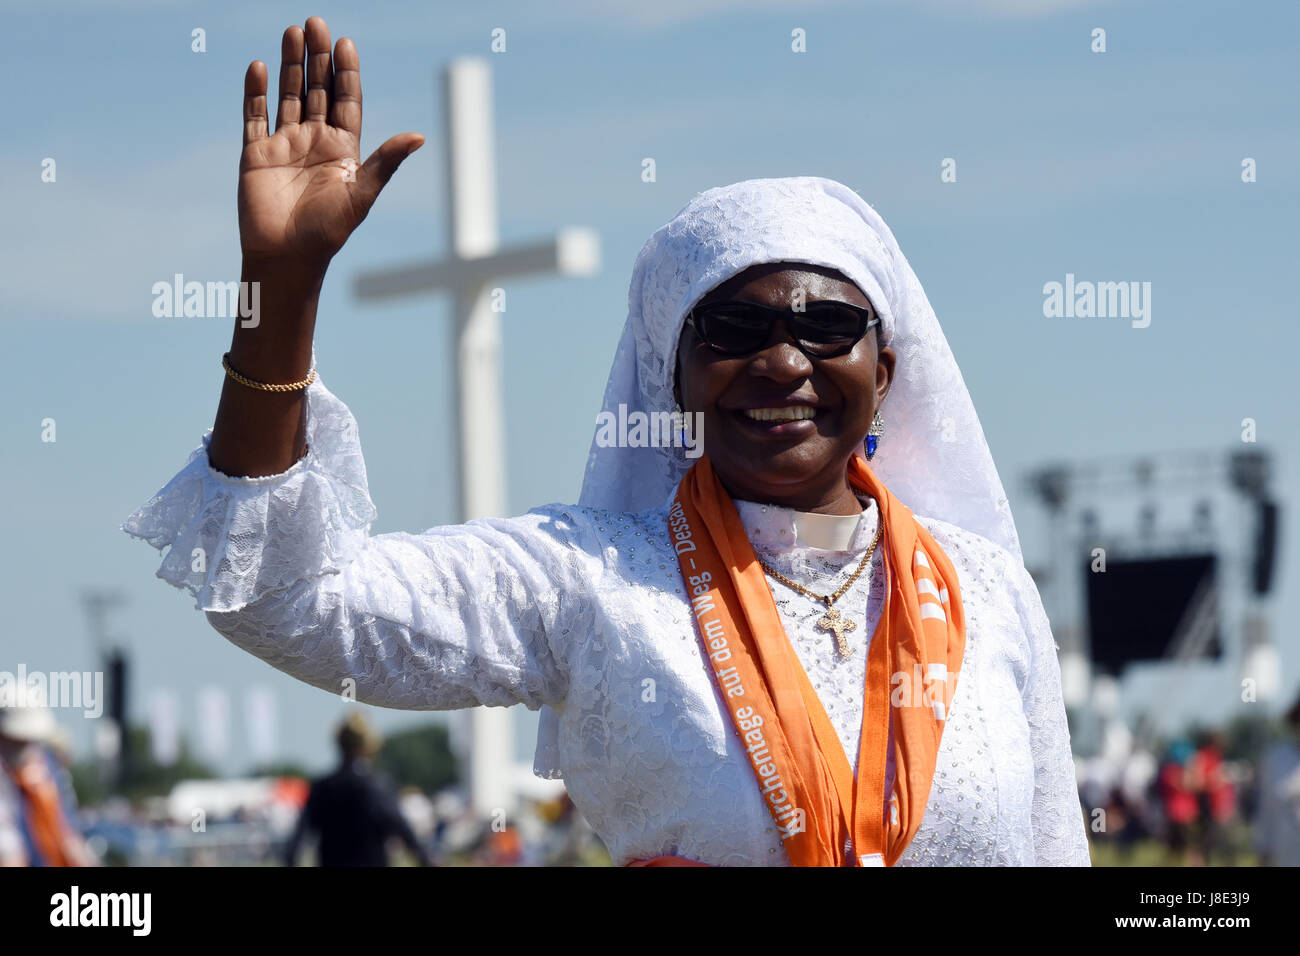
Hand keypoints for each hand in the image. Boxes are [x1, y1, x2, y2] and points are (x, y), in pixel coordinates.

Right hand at [239, 17, 423, 268]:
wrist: (287, 258)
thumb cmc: (328, 233)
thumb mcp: (362, 195)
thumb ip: (386, 162)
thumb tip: (419, 136)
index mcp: (343, 151)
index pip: (347, 101)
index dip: (346, 72)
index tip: (345, 42)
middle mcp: (315, 142)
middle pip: (318, 90)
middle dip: (317, 58)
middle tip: (316, 22)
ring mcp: (285, 145)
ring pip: (288, 96)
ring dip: (289, 66)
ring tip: (292, 33)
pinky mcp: (256, 154)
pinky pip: (255, 116)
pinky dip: (255, 92)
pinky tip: (258, 67)